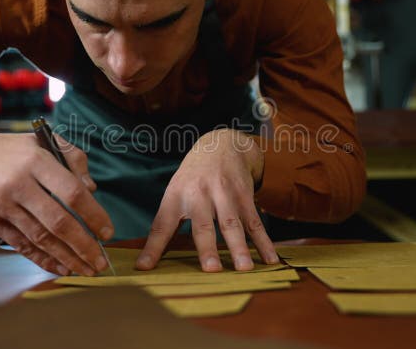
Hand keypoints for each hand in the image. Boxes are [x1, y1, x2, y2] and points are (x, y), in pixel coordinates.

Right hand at [0, 122, 113, 275]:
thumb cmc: (12, 150)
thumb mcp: (43, 140)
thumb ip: (73, 158)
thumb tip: (92, 189)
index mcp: (36, 161)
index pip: (71, 192)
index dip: (93, 215)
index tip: (108, 232)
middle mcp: (18, 183)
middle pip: (58, 221)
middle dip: (83, 245)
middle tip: (101, 261)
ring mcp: (2, 204)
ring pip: (40, 238)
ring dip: (66, 257)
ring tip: (86, 269)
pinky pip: (21, 245)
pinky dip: (42, 259)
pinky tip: (61, 267)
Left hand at [136, 129, 279, 271]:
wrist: (221, 145)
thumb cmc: (193, 179)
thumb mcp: (174, 193)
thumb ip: (164, 224)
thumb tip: (146, 260)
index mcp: (176, 197)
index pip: (162, 225)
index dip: (153, 247)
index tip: (144, 267)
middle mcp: (199, 194)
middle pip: (203, 225)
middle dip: (208, 248)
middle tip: (211, 270)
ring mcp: (224, 194)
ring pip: (232, 224)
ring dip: (239, 247)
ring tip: (244, 268)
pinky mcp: (244, 195)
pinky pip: (254, 222)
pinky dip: (264, 242)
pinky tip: (270, 259)